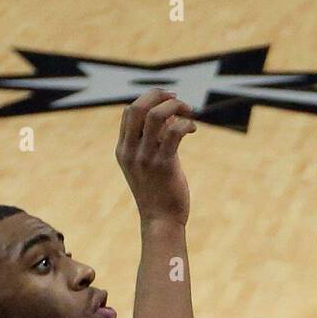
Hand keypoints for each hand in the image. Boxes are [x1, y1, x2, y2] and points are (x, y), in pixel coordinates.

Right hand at [115, 88, 196, 225]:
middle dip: (159, 96)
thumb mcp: (149, 164)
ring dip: (176, 107)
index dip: (149, 99)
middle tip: (178, 99)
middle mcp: (130, 151)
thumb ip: (155, 140)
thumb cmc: (158, 194)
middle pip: (138, 107)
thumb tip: (171, 114)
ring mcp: (146, 157)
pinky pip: (174, 132)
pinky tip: (193, 129)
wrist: (161, 221)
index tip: (167, 98)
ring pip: (156, 115)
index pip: (129, 112)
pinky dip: (186, 124)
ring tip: (189, 112)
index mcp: (123, 150)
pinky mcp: (164, 165)